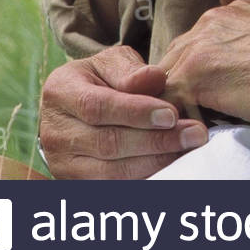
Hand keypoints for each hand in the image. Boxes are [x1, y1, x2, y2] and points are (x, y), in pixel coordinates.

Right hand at [38, 45, 207, 179]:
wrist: (83, 102)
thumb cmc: (104, 78)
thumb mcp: (114, 62)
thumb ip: (131, 70)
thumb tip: (154, 78)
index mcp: (60, 92)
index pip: (97, 106)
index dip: (136, 112)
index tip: (171, 114)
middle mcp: (54, 132)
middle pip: (107, 143)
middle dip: (156, 140)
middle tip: (195, 134)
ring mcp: (62, 163)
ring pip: (111, 171)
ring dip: (156, 161)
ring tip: (189, 148)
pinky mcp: (76, 183)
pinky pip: (114, 186)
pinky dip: (146, 177)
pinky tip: (173, 165)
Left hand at [158, 0, 249, 128]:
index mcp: (234, 13)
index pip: (199, 41)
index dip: (200, 68)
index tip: (209, 90)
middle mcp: (213, 21)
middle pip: (176, 56)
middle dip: (179, 83)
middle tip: (187, 112)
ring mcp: (200, 46)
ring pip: (165, 78)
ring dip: (173, 103)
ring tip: (184, 129)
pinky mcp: (194, 75)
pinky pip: (166, 101)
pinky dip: (173, 121)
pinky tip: (189, 135)